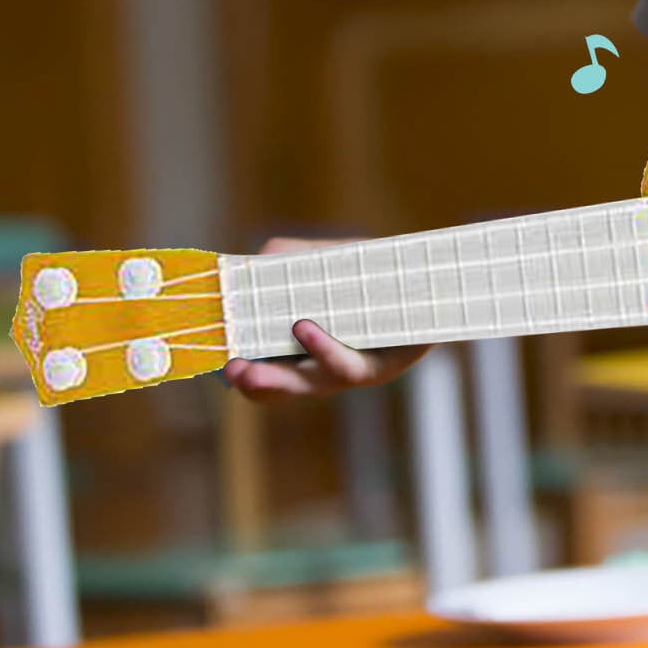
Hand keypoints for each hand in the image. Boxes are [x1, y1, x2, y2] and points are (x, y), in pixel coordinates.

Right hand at [220, 237, 431, 400]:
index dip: (241, 376)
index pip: (265, 375)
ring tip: (267, 351)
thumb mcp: (323, 260)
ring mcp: (358, 369)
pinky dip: (325, 348)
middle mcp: (326, 369)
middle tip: (232, 371)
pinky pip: (352, 363)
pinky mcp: (388, 363)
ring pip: (320, 379)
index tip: (217, 362)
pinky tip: (306, 329)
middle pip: (285, 388)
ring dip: (288, 372)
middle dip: (257, 384)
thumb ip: (288, 258)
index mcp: (303, 353)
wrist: (430, 276)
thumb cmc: (368, 271)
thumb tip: (255, 262)